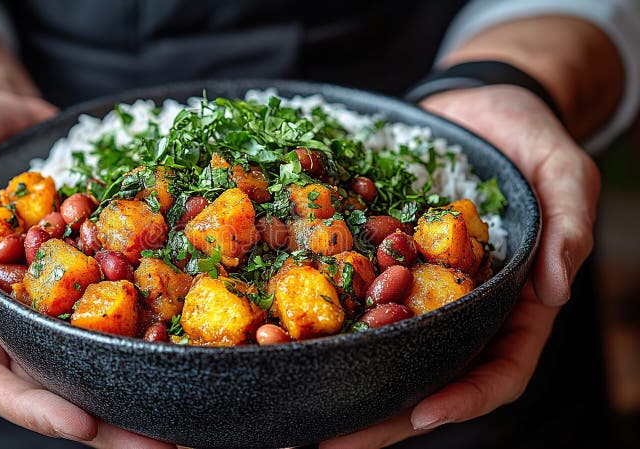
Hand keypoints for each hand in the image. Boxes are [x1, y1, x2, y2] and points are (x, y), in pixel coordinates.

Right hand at [0, 88, 174, 447]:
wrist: (7, 118)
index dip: (36, 409)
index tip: (83, 425)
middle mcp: (28, 315)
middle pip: (66, 383)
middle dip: (112, 423)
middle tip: (164, 445)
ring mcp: (72, 294)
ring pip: (109, 354)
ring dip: (151, 389)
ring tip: (196, 418)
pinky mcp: (108, 267)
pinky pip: (138, 299)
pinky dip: (169, 323)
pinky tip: (206, 342)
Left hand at [322, 85, 599, 447]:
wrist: (476, 107)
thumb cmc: (529, 140)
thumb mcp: (563, 174)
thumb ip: (569, 226)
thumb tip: (558, 291)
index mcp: (511, 303)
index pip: (498, 368)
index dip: (465, 398)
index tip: (422, 415)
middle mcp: (459, 305)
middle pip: (426, 373)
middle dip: (384, 414)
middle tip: (331, 439)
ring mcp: (417, 286)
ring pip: (383, 347)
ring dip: (343, 380)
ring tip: (294, 406)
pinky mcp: (381, 259)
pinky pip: (353, 294)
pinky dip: (325, 319)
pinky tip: (282, 334)